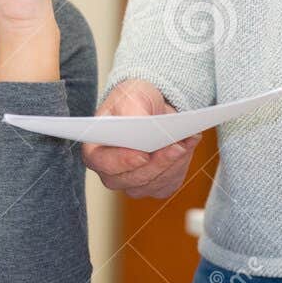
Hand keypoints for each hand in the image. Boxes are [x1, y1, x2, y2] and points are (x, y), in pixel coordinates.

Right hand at [81, 79, 200, 198]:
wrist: (153, 109)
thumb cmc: (134, 101)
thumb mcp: (131, 96)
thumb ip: (132, 110)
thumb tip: (143, 124)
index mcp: (95, 149)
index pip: (101, 163)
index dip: (122, 161)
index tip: (143, 155)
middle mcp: (110, 172)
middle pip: (132, 179)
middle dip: (157, 163)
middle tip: (175, 146)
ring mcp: (132, 183)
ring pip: (153, 183)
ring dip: (172, 163)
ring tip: (185, 141)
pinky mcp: (154, 186)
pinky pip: (168, 183)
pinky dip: (180, 165)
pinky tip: (186, 146)